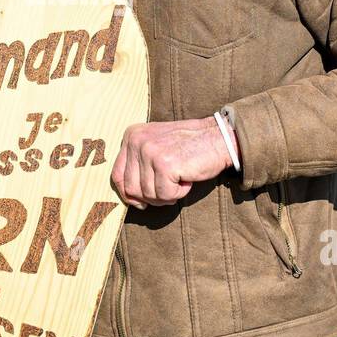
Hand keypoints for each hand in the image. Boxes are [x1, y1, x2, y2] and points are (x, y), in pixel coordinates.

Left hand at [110, 117, 233, 209]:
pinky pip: (164, 195)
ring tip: (180, 180)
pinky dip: (178, 194)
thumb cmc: (190, 147)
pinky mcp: (164, 165)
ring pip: (147, 194)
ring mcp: (150, 152)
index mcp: (131, 135)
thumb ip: (138, 166)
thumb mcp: (157, 147)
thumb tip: (128, 196)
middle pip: (130, 188)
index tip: (141, 201)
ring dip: (166, 195)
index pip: (117, 174)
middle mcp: (136, 141)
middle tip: (169, 190)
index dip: (128, 194)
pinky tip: (187, 179)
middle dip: (150, 197)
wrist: (219, 138)